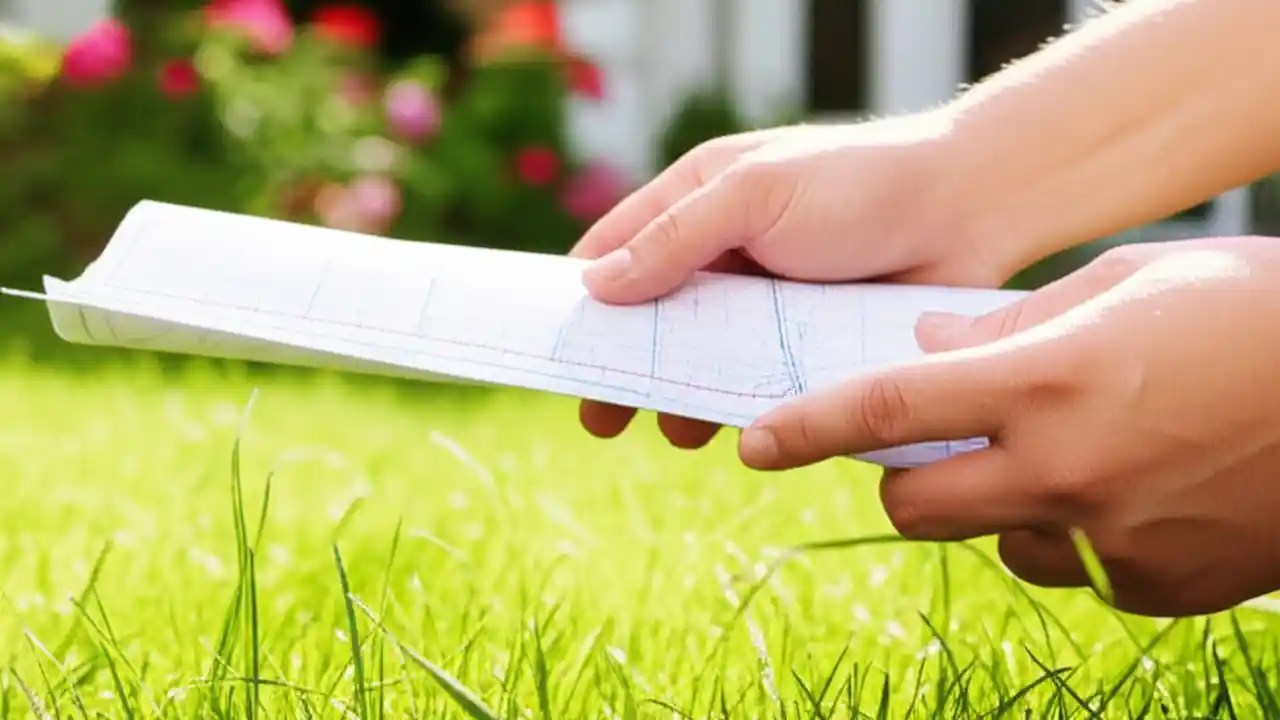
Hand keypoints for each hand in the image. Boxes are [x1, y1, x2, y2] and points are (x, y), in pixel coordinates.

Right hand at [570, 116, 1018, 448]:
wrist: (973, 212)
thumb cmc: (862, 183)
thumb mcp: (755, 194)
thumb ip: (674, 237)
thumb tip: (595, 285)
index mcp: (700, 201)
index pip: (616, 250)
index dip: (581, 298)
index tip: (550, 348)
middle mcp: (724, 254)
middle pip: (652, 318)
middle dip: (624, 366)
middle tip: (600, 419)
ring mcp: (764, 302)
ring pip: (701, 359)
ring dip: (680, 395)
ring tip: (675, 429)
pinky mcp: (805, 342)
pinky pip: (756, 381)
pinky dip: (737, 405)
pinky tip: (734, 431)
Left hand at [738, 237, 1279, 616]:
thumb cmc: (1252, 311)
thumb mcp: (1127, 282)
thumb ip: (1011, 327)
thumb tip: (928, 353)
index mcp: (1051, 382)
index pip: (891, 413)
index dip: (808, 428)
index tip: (755, 441)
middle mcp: (1067, 471)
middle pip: (917, 508)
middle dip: (905, 484)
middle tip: (937, 448)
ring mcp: (1112, 540)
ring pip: (998, 544)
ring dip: (1006, 508)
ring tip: (1079, 455)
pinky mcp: (1157, 588)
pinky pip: (1080, 570)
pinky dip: (1084, 535)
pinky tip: (1139, 489)